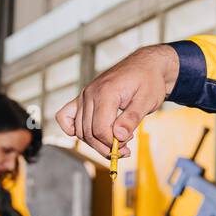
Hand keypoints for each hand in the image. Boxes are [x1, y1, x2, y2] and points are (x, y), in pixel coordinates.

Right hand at [55, 44, 179, 157]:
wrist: (146, 65)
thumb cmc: (149, 80)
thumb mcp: (147, 100)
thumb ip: (131, 118)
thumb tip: (119, 137)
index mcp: (106, 92)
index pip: (100, 128)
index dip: (112, 143)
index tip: (127, 147)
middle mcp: (90, 93)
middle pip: (88, 132)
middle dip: (105, 147)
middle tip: (124, 151)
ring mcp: (84, 95)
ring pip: (80, 129)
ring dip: (95, 143)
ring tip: (116, 144)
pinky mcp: (84, 98)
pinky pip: (66, 116)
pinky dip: (73, 129)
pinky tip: (90, 136)